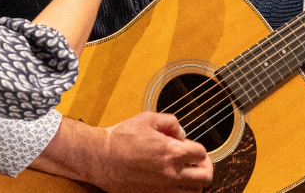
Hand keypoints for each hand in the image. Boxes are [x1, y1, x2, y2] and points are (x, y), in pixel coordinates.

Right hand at [92, 112, 212, 192]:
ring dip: (194, 183)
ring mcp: (163, 188)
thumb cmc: (120, 138)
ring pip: (194, 192)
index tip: (190, 149)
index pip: (201, 153)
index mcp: (173, 151)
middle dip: (205, 168)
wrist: (99, 158)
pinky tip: (173, 185)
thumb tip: (181, 133)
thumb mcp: (147, 119)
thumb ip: (170, 122)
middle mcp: (172, 173)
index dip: (198, 150)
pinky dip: (179, 192)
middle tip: (198, 164)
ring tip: (187, 176)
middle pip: (205, 177)